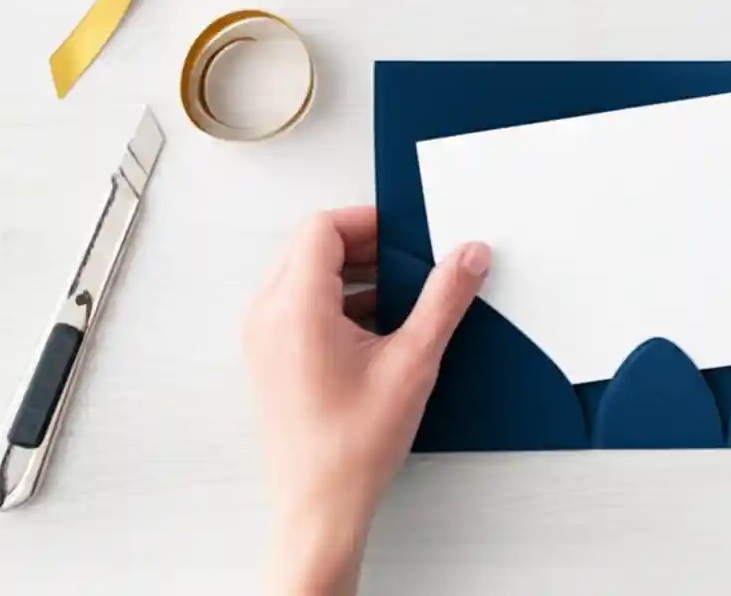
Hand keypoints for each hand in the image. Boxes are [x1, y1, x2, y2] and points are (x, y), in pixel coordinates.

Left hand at [242, 207, 489, 595]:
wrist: (319, 507)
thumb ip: (444, 299)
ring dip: (349, 274)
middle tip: (408, 263)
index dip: (368, 223)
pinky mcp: (266, 356)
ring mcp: (260, 337)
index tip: (406, 238)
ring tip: (397, 298)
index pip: (321, 228)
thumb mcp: (413, 362)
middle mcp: (267, 315)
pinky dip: (333, 301)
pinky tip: (374, 329)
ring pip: (301, 274)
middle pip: (308, 246)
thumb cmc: (355, 445)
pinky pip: (295, 304)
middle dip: (361, 246)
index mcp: (296, 308)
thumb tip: (469, 254)